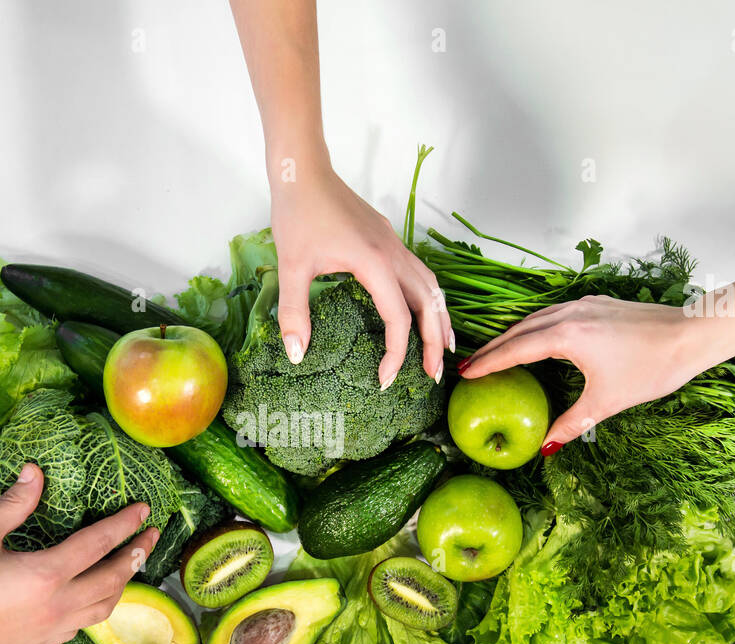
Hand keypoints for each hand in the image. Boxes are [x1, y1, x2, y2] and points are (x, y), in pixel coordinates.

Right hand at [0, 462, 158, 643]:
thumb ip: (12, 505)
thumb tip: (35, 472)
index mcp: (45, 575)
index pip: (98, 544)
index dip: (124, 524)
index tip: (144, 510)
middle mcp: (57, 606)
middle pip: (113, 579)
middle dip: (136, 555)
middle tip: (152, 535)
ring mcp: (51, 630)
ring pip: (104, 608)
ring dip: (122, 584)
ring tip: (131, 565)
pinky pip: (83, 625)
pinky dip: (98, 607)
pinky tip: (93, 597)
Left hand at [271, 162, 451, 385]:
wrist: (303, 171)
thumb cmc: (298, 214)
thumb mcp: (291, 268)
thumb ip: (295, 313)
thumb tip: (297, 355)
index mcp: (375, 263)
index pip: (398, 319)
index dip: (396, 355)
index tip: (385, 380)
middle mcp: (394, 254)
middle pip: (430, 303)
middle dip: (435, 341)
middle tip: (435, 375)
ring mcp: (394, 244)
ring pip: (431, 286)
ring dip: (439, 318)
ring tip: (443, 348)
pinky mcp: (387, 239)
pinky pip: (419, 273)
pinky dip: (428, 298)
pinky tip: (421, 311)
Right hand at [458, 296, 714, 450]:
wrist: (693, 335)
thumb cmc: (653, 367)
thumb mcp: (607, 401)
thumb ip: (571, 423)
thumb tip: (546, 447)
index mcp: (567, 336)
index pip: (515, 349)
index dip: (488, 362)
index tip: (465, 372)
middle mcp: (570, 314)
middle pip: (518, 330)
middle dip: (492, 347)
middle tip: (469, 365)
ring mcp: (584, 305)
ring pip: (535, 319)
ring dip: (512, 335)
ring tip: (495, 353)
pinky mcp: (597, 304)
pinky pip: (553, 313)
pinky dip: (534, 326)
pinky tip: (535, 338)